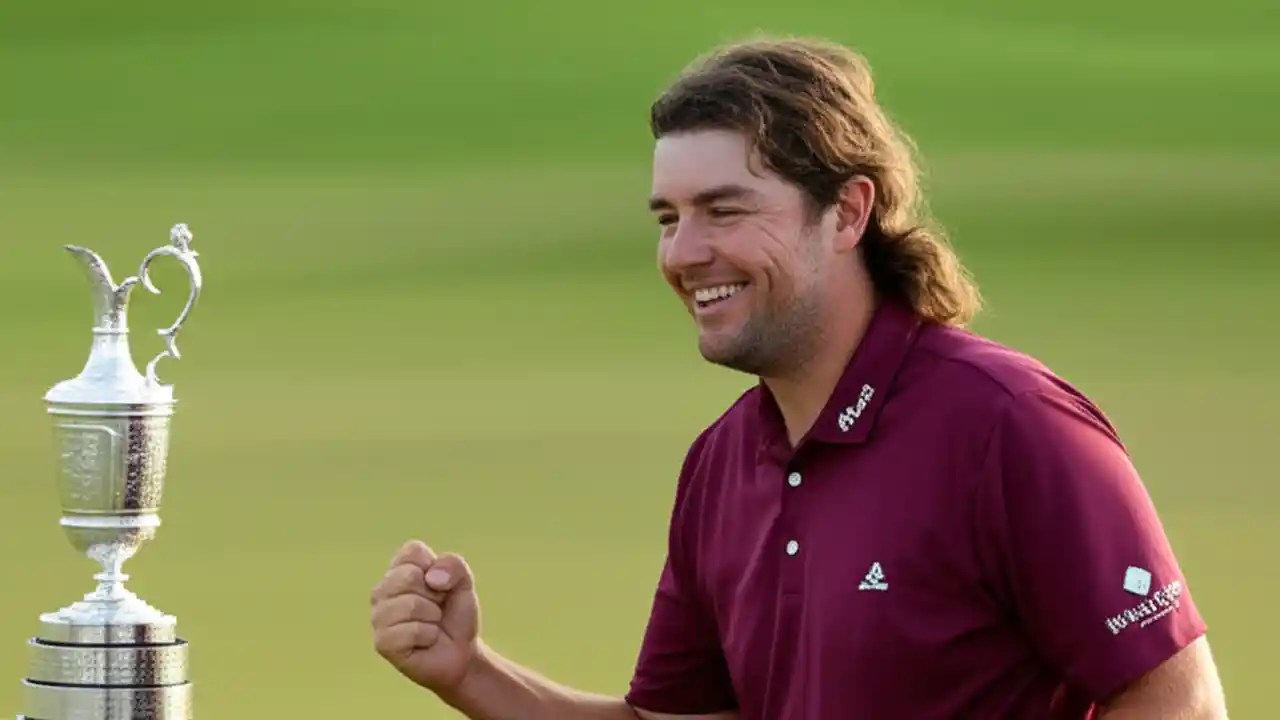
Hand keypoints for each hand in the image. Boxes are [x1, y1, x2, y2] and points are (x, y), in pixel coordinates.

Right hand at [370, 540, 480, 692]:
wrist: (461, 653)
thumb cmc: (456, 615)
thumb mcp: (464, 582)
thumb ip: (453, 565)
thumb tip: (431, 579)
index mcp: (398, 570)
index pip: (412, 552)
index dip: (436, 569)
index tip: (440, 586)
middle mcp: (381, 591)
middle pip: (408, 577)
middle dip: (435, 595)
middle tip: (437, 609)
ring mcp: (378, 617)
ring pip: (410, 604)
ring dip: (432, 617)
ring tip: (431, 625)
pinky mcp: (382, 642)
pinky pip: (411, 630)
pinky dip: (428, 636)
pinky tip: (425, 642)